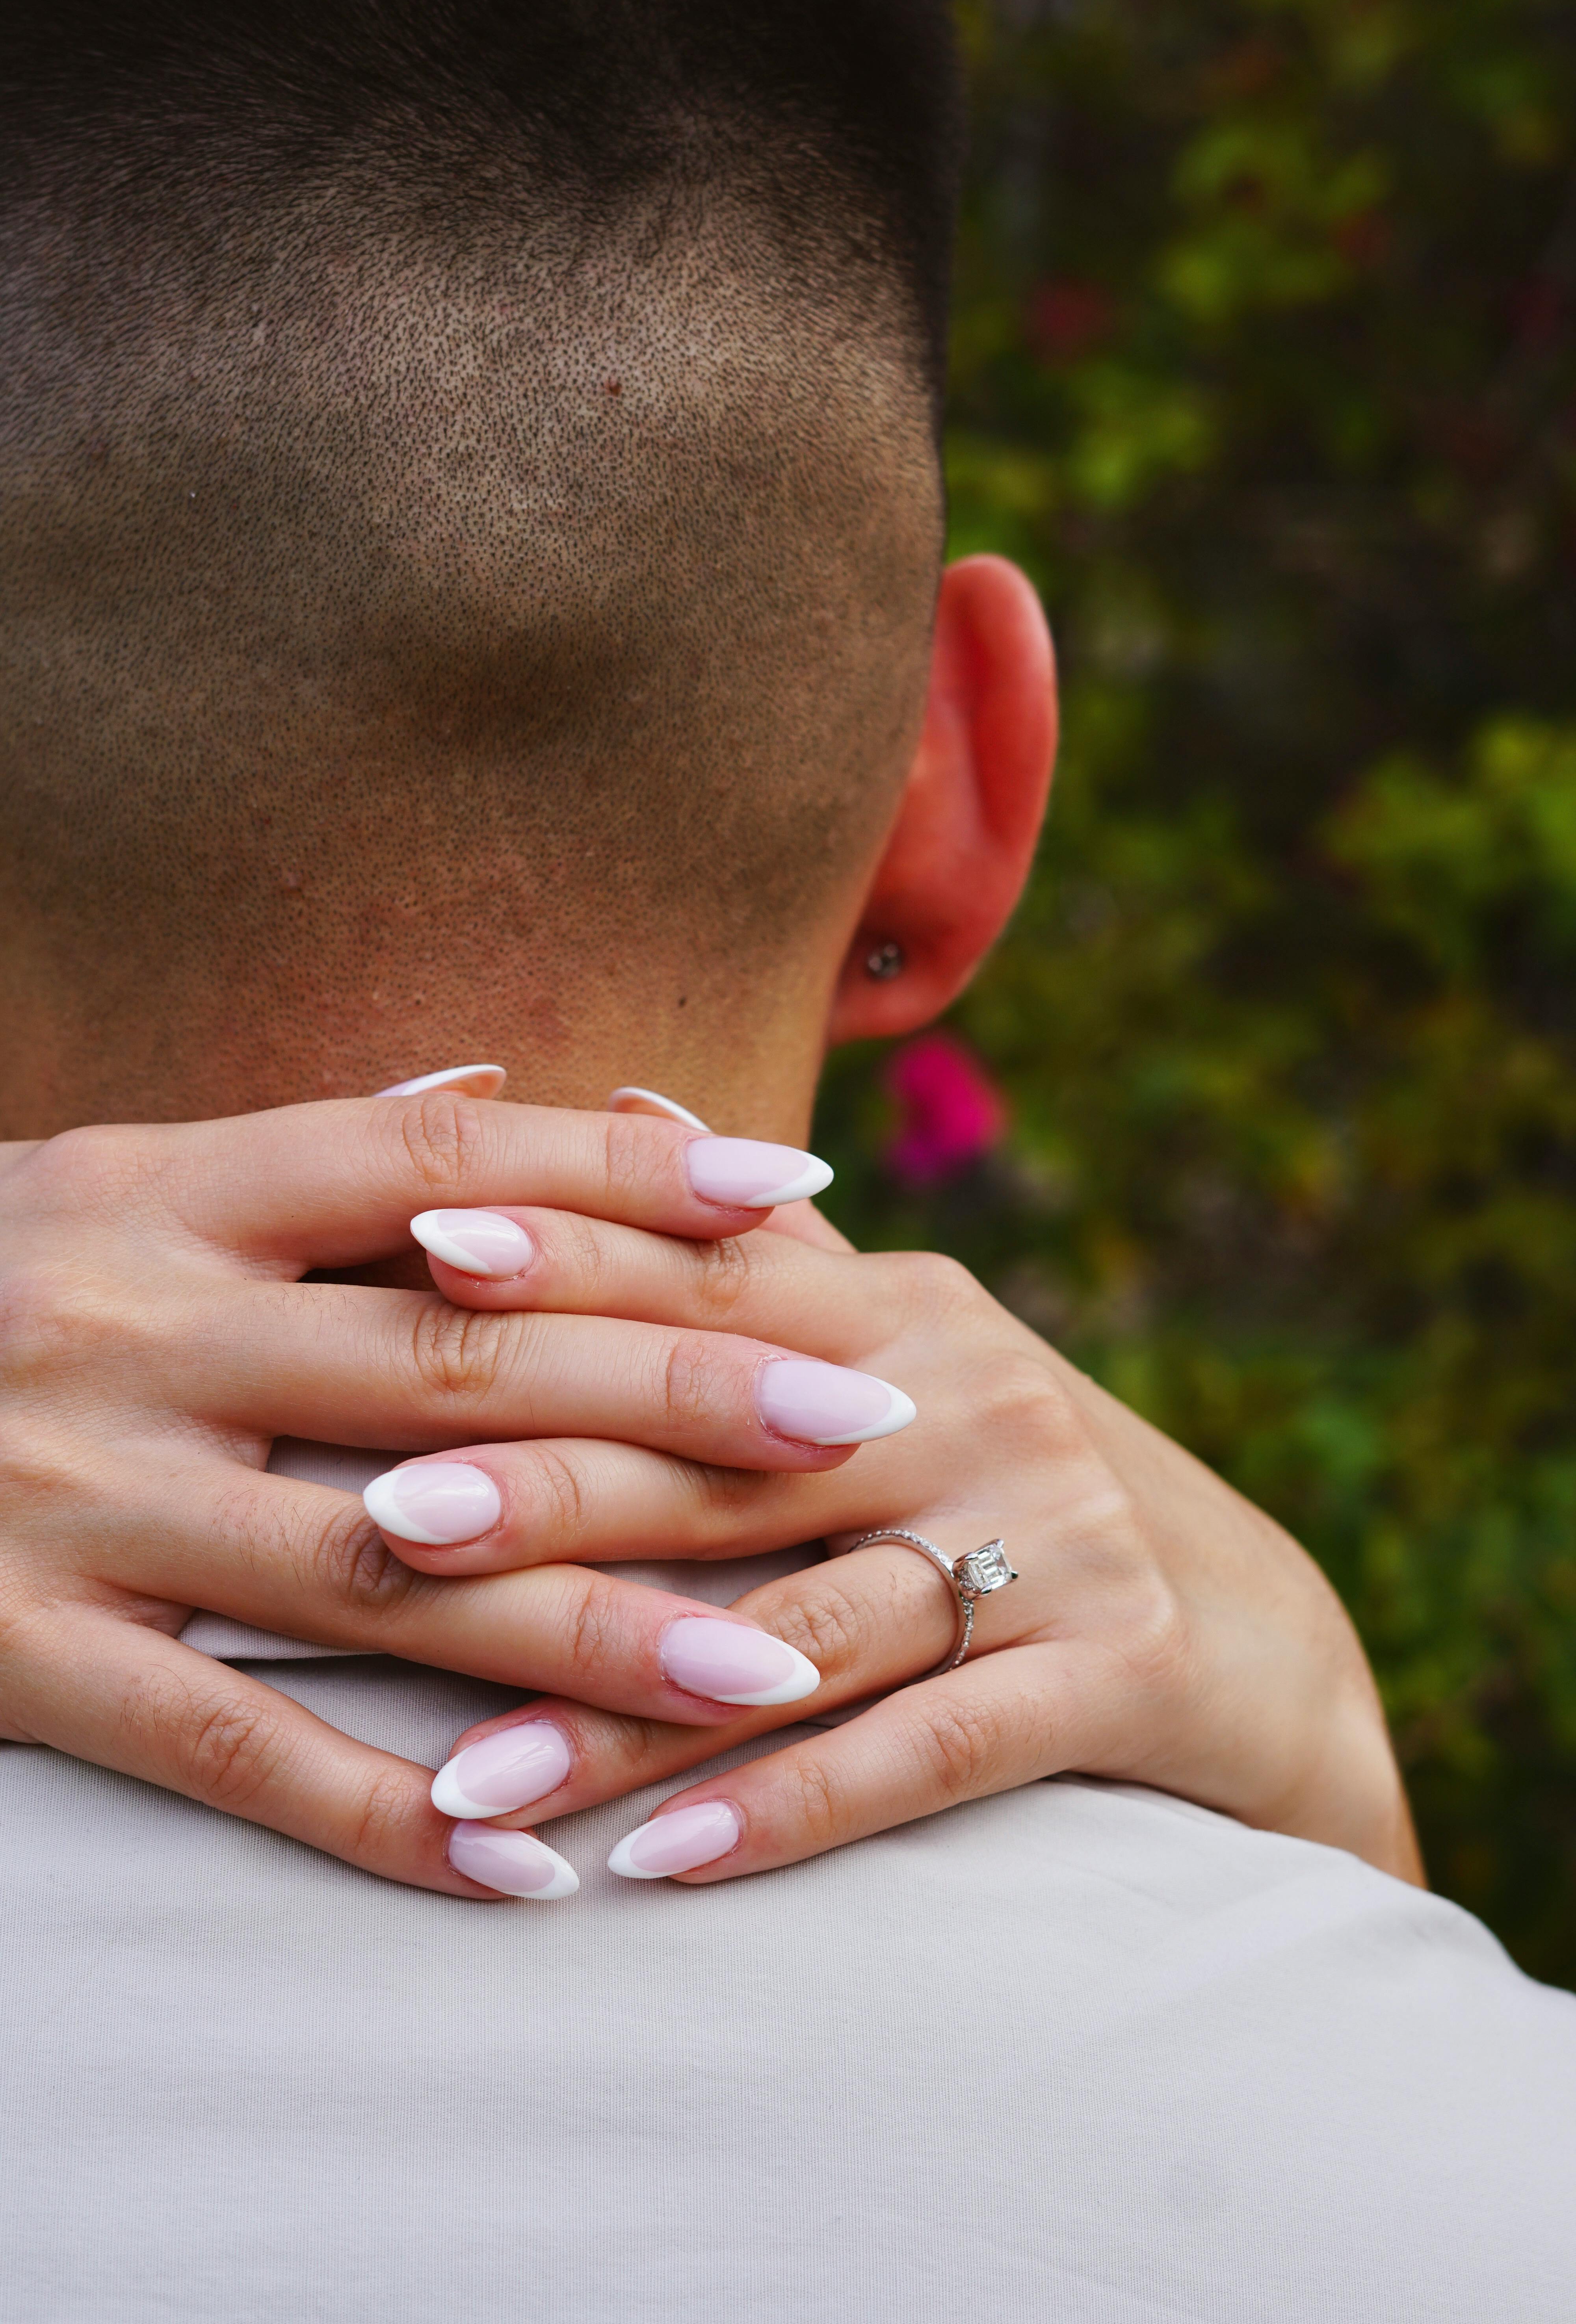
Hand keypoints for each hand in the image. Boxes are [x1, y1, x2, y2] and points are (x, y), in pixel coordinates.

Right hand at [0, 1085, 914, 1896]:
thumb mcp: (108, 1171)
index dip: (631, 1175)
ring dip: (591, 1632)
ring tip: (771, 1672)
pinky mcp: (16, 1655)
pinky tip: (532, 1863)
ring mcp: (81, 1496)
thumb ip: (310, 1151)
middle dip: (680, 1398)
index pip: (450, 1160)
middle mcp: (144, 1326)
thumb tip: (492, 1089)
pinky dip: (388, 1813)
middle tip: (866, 1429)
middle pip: (464, 1361)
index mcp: (172, 1188)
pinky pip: (233, 1750)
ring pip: (387, 1570)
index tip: (799, 1200)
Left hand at [403, 1200, 1422, 1888]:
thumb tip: (624, 1097)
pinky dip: (793, 1811)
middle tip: (383, 1531)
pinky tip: (658, 1868)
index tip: (412, 1248)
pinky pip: (928, 1749)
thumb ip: (764, 1248)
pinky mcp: (1123, 1668)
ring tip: (467, 1777)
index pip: (712, 1276)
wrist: (1260, 1639)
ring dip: (632, 1710)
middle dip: (553, 1488)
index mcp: (908, 1311)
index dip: (569, 1259)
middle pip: (732, 1450)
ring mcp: (1061, 1533)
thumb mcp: (909, 1350)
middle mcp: (980, 1399)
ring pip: (806, 1626)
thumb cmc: (1023, 1485)